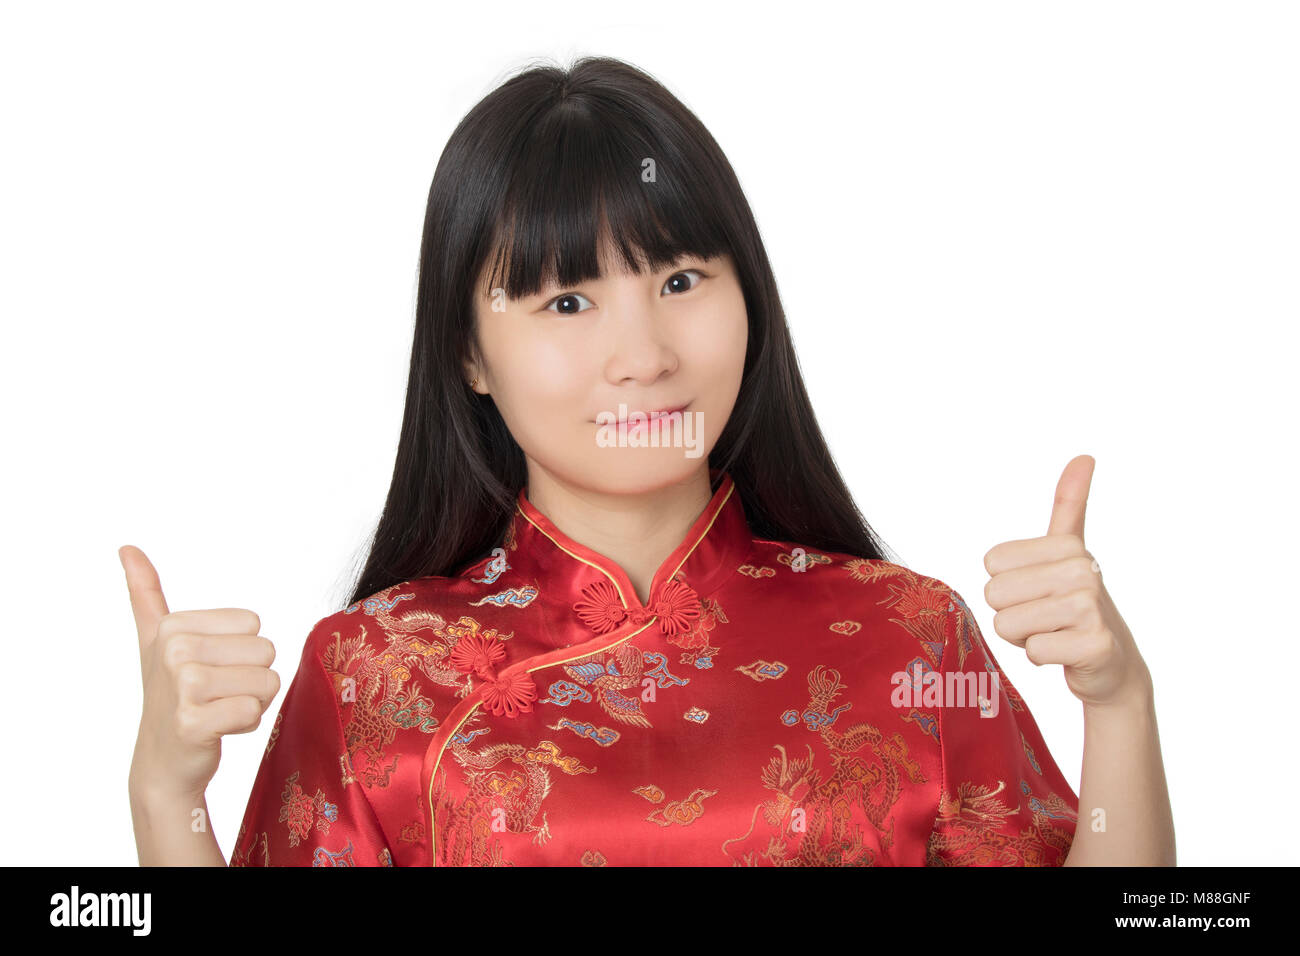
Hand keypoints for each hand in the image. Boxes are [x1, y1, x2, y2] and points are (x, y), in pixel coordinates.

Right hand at [122, 545, 279, 800]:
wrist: (162, 762)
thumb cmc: (170, 695)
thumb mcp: (155, 640)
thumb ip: (145, 593)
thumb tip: (127, 547)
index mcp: (173, 626)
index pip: (254, 624)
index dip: (241, 652)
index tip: (209, 669)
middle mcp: (174, 651)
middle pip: (265, 651)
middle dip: (250, 678)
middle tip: (215, 695)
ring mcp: (181, 686)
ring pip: (267, 681)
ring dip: (251, 701)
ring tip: (217, 710)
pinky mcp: (192, 723)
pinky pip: (254, 710)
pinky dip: (246, 724)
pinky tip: (217, 730)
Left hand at [981, 455, 1149, 708]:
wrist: (1114, 665)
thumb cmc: (1077, 608)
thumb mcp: (1069, 552)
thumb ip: (1070, 504)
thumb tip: (1084, 456)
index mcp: (1067, 546)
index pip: (991, 564)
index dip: (1007, 586)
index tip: (1040, 592)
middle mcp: (1083, 570)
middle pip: (995, 594)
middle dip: (1012, 614)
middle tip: (1046, 618)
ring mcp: (1092, 607)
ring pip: (1008, 623)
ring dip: (1025, 637)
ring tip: (1056, 633)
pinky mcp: (1095, 644)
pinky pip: (1032, 650)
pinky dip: (1042, 657)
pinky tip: (1067, 652)